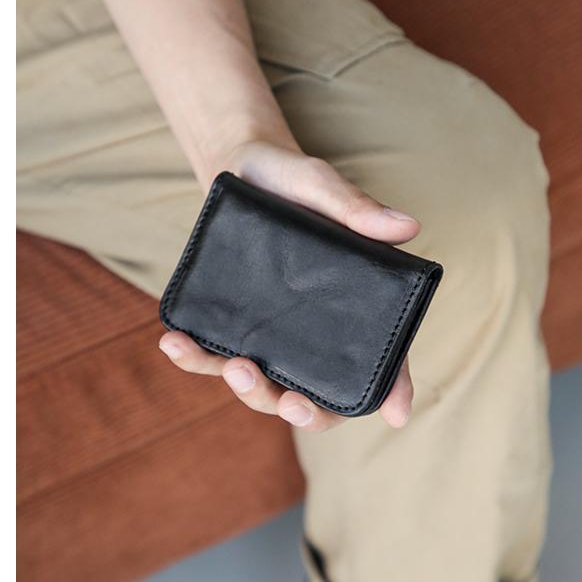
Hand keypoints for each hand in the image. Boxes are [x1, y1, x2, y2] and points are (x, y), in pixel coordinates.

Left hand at [159, 140, 421, 430]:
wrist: (239, 167)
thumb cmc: (293, 180)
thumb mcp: (321, 187)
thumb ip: (357, 208)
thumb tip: (407, 227)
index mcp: (349, 306)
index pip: (379, 356)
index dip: (392, 387)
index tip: (396, 414)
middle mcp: (311, 331)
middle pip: (318, 393)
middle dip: (306, 411)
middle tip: (291, 401)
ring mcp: (268, 333)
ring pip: (265, 387)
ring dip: (251, 392)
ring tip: (235, 367)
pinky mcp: (228, 325)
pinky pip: (211, 354)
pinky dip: (193, 357)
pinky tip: (173, 342)